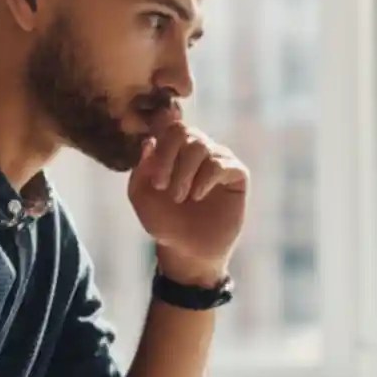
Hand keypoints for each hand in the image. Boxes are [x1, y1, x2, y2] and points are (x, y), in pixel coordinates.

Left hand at [128, 119, 249, 284]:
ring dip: (184, 173)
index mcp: (174, 149)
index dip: (159, 147)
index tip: (155, 179)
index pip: (167, 126)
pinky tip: (197, 196)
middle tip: (162, 187)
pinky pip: (221, 163)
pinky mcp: (236, 174)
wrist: (188, 250)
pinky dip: (205, 179)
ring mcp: (218, 159)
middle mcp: (197, 149)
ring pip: (201, 146)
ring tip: (179, 197)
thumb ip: (140, 169)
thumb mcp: (141, 197)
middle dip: (169, 158)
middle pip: (183, 131)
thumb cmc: (164, 222)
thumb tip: (150, 142)